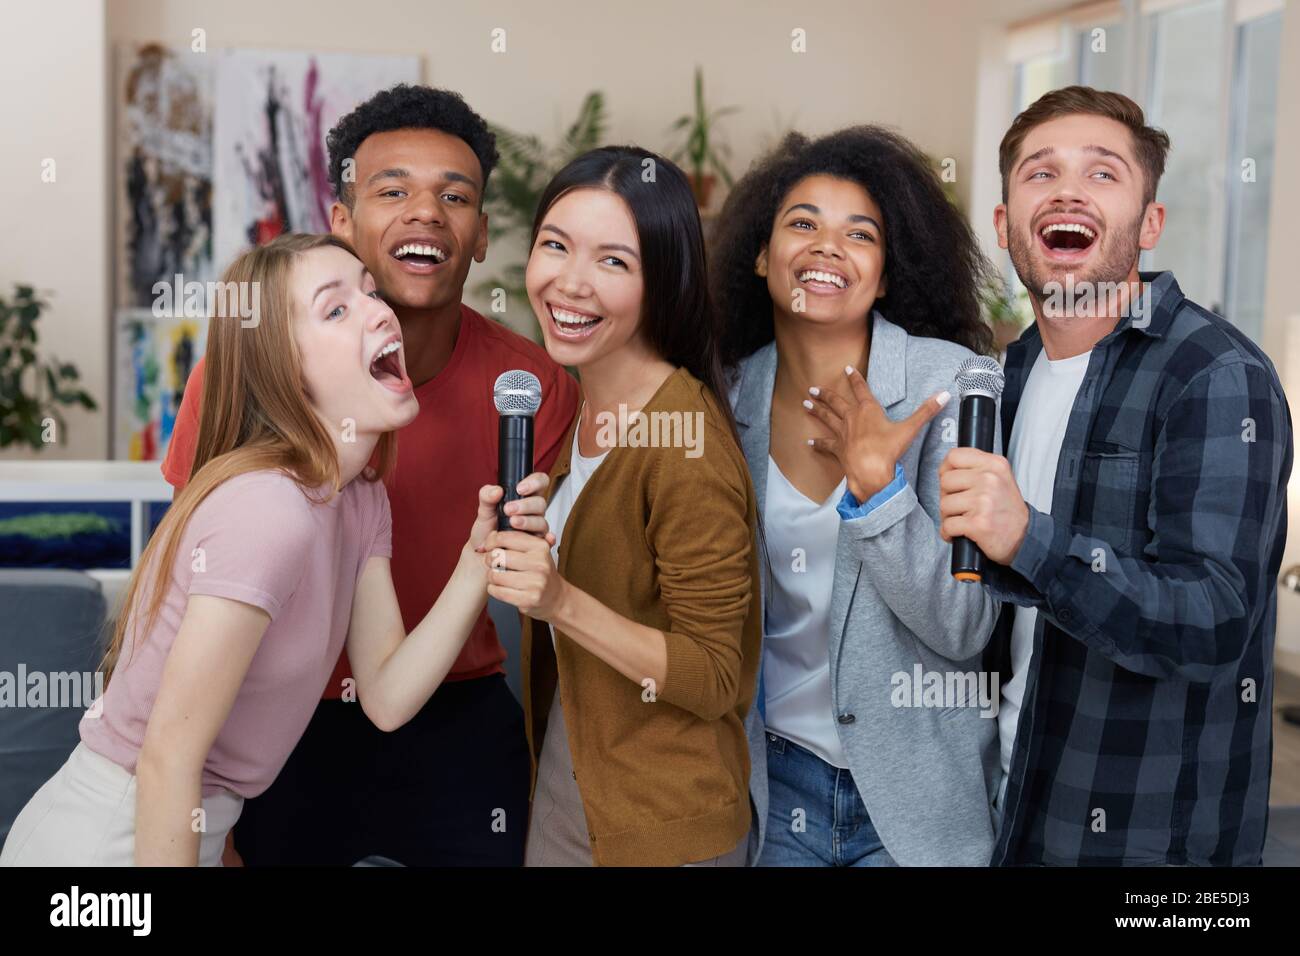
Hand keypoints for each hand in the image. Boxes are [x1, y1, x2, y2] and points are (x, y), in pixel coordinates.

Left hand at [467, 472, 552, 554]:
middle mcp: (533, 512)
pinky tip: (541, 539)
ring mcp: (536, 529)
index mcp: (525, 498)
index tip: (520, 488)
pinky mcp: (536, 545)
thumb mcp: (484, 511)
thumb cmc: (487, 530)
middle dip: (526, 505)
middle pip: (541, 503)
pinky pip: (546, 542)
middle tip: (508, 509)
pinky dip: (547, 540)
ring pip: (541, 521)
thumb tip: (496, 491)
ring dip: (528, 521)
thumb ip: (486, 496)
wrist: (483, 553)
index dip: (535, 482)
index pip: (540, 482)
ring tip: (512, 523)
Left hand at [481, 529, 565, 621]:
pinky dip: (493, 589)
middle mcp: (539, 563)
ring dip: (491, 576)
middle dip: (489, 559)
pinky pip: (498, 591)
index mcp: (540, 546)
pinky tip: (499, 587)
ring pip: (496, 575)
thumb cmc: (539, 571)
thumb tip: (489, 535)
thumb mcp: (533, 549)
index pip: (505, 537)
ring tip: (497, 576)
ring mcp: (535, 582)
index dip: (491, 541)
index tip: (488, 546)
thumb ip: (513, 539)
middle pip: (498, 556)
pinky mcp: (529, 599)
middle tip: (492, 563)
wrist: (555, 596)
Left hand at [804, 364, 949, 501]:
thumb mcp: (909, 429)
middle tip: (813, 388)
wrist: (871, 472)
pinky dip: (817, 443)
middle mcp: (852, 419)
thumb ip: (926, 411)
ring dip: (816, 410)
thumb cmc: (888, 450)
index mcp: (868, 410)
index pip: (861, 389)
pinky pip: (826, 445)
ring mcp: (842, 434)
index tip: (847, 368)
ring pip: (826, 419)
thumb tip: (944, 394)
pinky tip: (809, 442)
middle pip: (836, 402)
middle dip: (825, 394)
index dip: (855, 378)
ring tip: (805, 403)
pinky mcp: (838, 450)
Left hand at [938, 447, 1028, 563]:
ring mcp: (984, 501)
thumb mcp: (998, 477)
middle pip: (945, 481)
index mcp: (994, 464)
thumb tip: (945, 469)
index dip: (946, 470)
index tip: (951, 483)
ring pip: (944, 504)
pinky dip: (948, 532)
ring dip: (948, 516)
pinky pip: (947, 525)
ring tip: (963, 519)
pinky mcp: (978, 523)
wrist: (1023, 536)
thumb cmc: (1006, 508)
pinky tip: (959, 533)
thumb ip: (975, 468)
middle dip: (947, 496)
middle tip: (960, 506)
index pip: (954, 456)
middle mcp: (990, 480)